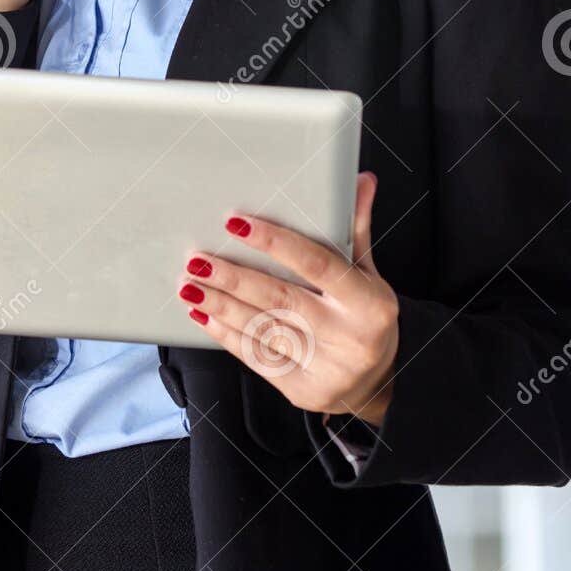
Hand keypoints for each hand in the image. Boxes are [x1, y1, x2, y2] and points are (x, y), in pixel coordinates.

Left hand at [176, 172, 397, 427]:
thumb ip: (356, 229)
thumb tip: (361, 179)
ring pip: (263, 330)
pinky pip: (257, 358)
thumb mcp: (369, 274)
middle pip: (280, 300)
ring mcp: (325, 368)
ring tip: (190, 285)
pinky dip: (227, 335)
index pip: (317, 264)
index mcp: (367, 302)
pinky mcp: (302, 390)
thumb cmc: (367, 317)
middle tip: (198, 259)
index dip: (275, 243)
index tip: (236, 223)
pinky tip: (204, 316)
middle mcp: (347, 337)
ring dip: (220, 306)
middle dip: (233, 278)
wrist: (380, 382)